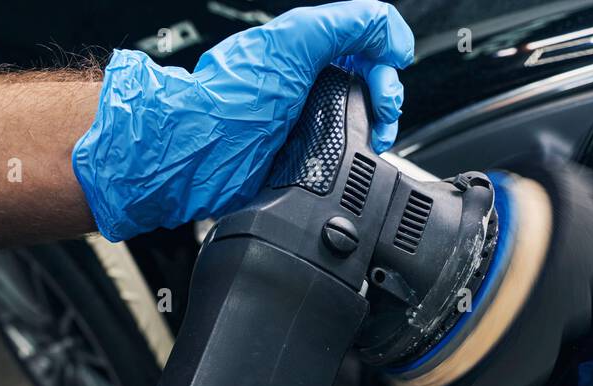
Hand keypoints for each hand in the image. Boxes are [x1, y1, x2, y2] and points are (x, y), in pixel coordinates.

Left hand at [73, 0, 414, 240]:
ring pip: (362, 112)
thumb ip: (347, 24)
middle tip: (386, 113)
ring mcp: (306, 117)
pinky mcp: (302, 153)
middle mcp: (307, 80)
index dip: (386, 56)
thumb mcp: (296, 40)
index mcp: (307, 48)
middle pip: (369, 78)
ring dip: (381, 122)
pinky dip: (363, 148)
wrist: (200, 154)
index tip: (391, 75)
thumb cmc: (233, 99)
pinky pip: (346, 146)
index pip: (365, 42)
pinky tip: (363, 150)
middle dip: (388, 93)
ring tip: (380, 135)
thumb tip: (392, 37)